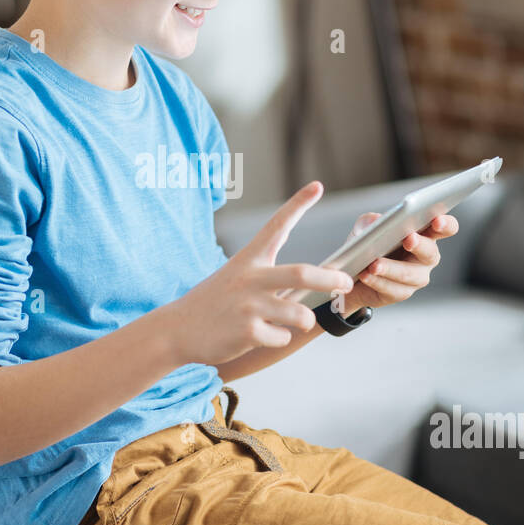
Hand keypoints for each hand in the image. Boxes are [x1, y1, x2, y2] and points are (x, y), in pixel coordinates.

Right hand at [170, 181, 353, 365]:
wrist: (177, 330)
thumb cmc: (213, 303)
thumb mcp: (236, 276)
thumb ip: (268, 274)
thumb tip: (309, 279)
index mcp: (248, 260)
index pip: (276, 226)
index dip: (297, 204)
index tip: (316, 186)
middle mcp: (249, 278)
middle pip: (301, 273)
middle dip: (330, 278)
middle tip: (346, 282)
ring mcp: (248, 305)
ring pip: (299, 313)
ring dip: (305, 319)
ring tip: (298, 321)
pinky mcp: (247, 331)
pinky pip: (282, 337)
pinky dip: (279, 338)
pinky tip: (261, 336)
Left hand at [344, 211, 458, 313]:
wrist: (352, 275)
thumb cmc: (367, 246)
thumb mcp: (364, 228)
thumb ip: (369, 221)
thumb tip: (375, 221)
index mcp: (424, 234)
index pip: (445, 227)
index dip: (445, 224)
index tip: (437, 220)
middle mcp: (426, 256)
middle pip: (431, 252)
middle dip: (420, 245)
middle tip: (409, 239)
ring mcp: (416, 277)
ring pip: (409, 274)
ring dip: (391, 268)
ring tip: (374, 264)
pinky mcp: (402, 293)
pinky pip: (392, 289)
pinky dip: (377, 281)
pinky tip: (366, 275)